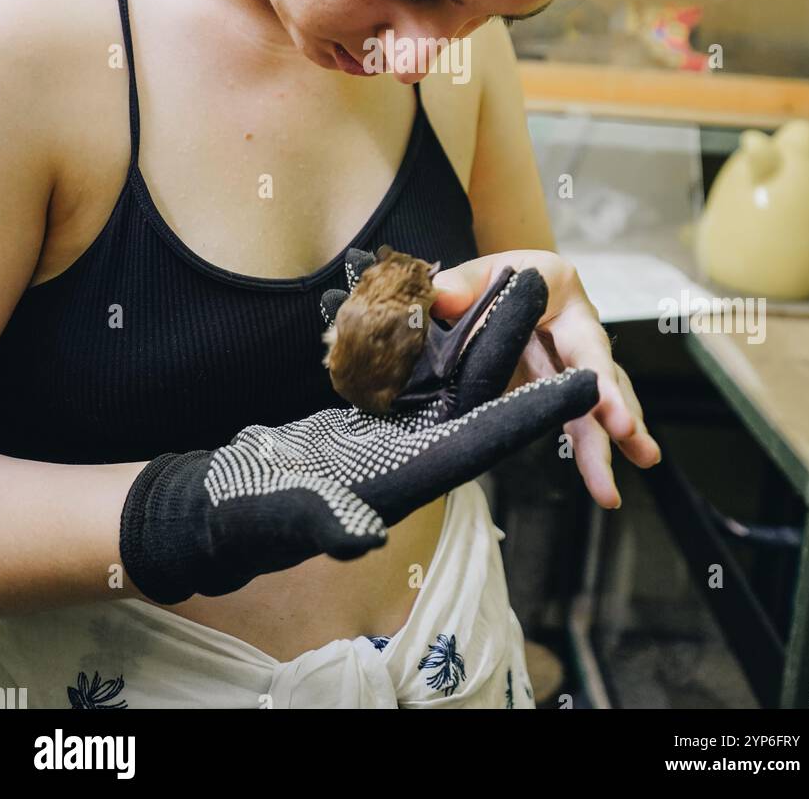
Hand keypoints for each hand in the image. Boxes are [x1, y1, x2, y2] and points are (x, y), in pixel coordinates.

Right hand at [120, 250, 599, 603]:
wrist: (222, 505)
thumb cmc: (252, 520)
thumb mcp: (287, 523)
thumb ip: (326, 526)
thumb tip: (363, 536)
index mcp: (413, 476)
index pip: (487, 436)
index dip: (536, 410)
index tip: (586, 383)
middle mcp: (419, 448)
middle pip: (481, 388)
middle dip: (516, 338)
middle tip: (546, 284)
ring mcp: (398, 427)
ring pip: (454, 369)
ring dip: (484, 324)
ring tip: (512, 273)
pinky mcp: (374, 411)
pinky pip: (416, 363)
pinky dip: (437, 327)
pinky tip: (452, 288)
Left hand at [431, 250, 661, 509]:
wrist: (490, 285)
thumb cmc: (493, 274)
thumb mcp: (478, 271)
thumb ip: (460, 284)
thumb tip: (439, 296)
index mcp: (560, 291)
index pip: (579, 332)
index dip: (592, 365)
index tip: (598, 394)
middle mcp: (576, 328)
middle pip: (598, 372)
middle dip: (614, 407)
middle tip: (630, 438)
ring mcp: (568, 364)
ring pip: (594, 404)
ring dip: (606, 444)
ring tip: (612, 491)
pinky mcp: (554, 391)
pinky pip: (576, 421)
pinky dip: (587, 450)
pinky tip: (600, 485)